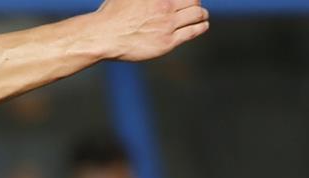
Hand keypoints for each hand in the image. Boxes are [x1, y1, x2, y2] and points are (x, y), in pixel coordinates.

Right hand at [94, 0, 210, 61]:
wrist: (106, 35)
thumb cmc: (113, 13)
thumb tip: (152, 0)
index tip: (187, 0)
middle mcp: (165, 5)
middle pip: (193, 0)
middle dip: (195, 2)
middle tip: (195, 5)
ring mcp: (168, 24)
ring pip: (196, 15)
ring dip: (202, 14)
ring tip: (202, 15)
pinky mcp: (168, 42)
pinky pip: (192, 31)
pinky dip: (201, 26)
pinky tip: (203, 25)